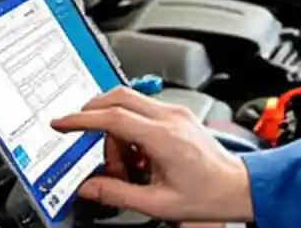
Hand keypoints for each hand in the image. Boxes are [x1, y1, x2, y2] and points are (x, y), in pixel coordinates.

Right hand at [50, 87, 254, 221]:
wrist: (238, 187)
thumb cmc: (208, 195)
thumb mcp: (157, 203)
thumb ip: (117, 194)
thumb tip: (88, 188)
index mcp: (164, 137)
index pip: (114, 116)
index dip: (82, 118)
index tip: (62, 122)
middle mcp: (172, 118)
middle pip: (120, 97)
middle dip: (94, 112)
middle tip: (81, 134)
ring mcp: (178, 113)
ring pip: (132, 102)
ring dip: (115, 125)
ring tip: (122, 162)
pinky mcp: (180, 115)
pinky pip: (145, 110)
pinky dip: (131, 126)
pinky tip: (136, 154)